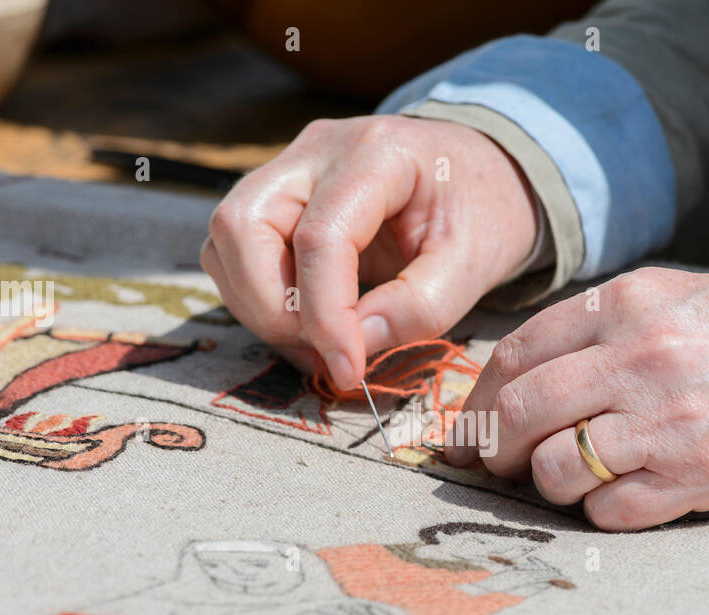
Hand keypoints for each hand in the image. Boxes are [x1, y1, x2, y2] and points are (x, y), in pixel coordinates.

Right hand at [201, 115, 539, 389]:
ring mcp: (288, 168)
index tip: (348, 370)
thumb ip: (421, 306)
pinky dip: (258, 297)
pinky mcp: (276, 196)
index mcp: (376, 153)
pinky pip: (235, 250)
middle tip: (322, 349)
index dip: (325, 315)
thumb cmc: (482, 212)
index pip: (320, 237)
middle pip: (241, 224)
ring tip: (317, 337)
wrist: (481, 173)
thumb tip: (355, 344)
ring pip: (226, 239)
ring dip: (258, 304)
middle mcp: (316, 150)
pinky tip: (307, 320)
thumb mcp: (474, 264)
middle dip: (269, 306)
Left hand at [446, 267, 708, 529]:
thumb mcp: (668, 299)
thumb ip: (594, 331)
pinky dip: (599, 511)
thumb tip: (516, 382)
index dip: (480, 402)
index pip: (518, 355)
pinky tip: (620, 494)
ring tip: (567, 478)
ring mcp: (670, 421)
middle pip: (524, 413)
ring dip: (547, 484)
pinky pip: (610, 511)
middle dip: (494, 448)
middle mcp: (642, 358)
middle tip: (494, 464)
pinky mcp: (699, 476)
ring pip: (557, 470)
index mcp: (628, 304)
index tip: (468, 429)